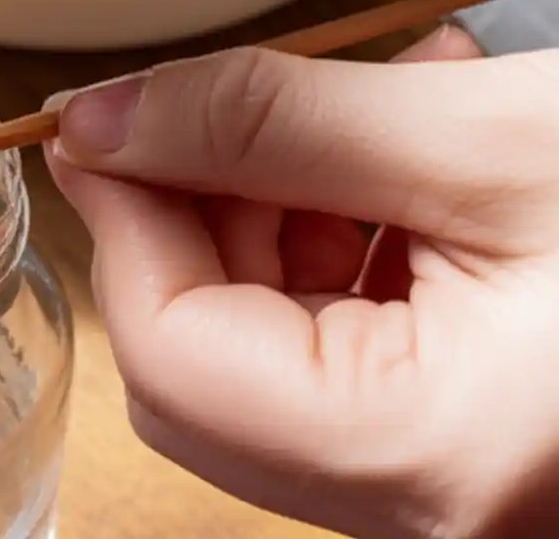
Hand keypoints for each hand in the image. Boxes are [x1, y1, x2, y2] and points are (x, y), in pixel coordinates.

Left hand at [45, 27, 558, 538]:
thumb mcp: (501, 139)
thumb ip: (280, 124)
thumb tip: (113, 118)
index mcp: (436, 457)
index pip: (178, 354)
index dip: (126, 222)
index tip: (105, 121)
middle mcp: (433, 507)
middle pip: (211, 366)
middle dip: (199, 220)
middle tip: (219, 108)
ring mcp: (453, 489)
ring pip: (274, 354)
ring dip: (280, 219)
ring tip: (363, 107)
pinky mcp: (476, 449)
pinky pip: (352, 354)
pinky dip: (349, 249)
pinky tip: (409, 161)